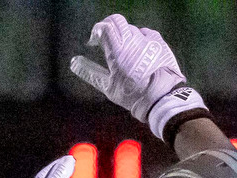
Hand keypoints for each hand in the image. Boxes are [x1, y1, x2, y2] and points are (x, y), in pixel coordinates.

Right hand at [68, 14, 205, 140]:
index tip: (94, 42)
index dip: (97, 31)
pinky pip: (147, 33)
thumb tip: (73, 63)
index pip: (104, 26)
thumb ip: (89, 72)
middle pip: (117, 21)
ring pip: (132, 28)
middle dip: (109, 27)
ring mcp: (148, 39)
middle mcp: (132, 39)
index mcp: (117, 49)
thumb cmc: (132, 95)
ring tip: (125, 50)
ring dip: (125, 35)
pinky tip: (140, 48)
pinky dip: (140, 38)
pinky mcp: (160, 43)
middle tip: (106, 40)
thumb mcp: (108, 87)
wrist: (163, 98)